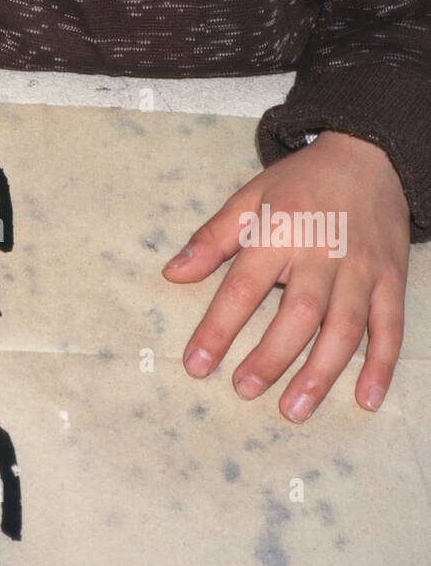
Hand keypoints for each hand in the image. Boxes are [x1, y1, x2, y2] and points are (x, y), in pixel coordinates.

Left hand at [162, 131, 410, 420]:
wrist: (368, 156)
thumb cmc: (301, 182)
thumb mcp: (249, 198)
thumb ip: (212, 239)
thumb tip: (173, 274)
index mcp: (279, 232)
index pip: (243, 288)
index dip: (218, 328)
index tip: (197, 365)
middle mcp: (322, 254)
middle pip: (299, 314)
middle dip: (271, 357)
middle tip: (245, 390)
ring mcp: (361, 270)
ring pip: (344, 328)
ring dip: (321, 373)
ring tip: (295, 409)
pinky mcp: (391, 279)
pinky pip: (389, 327)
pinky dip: (380, 365)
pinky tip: (365, 399)